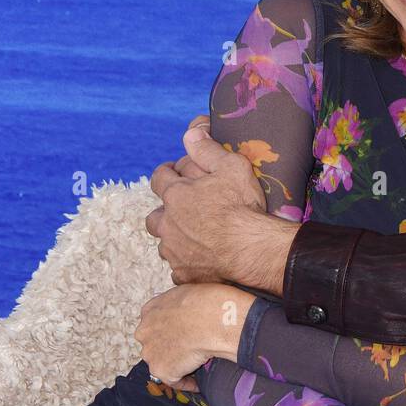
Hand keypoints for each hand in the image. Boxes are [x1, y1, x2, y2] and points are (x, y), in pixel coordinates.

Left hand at [136, 283, 255, 387]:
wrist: (215, 320)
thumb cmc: (209, 301)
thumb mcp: (189, 290)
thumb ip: (178, 302)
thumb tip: (185, 307)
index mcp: (150, 309)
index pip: (155, 322)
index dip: (169, 328)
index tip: (182, 332)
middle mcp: (144, 331)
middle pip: (154, 343)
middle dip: (168, 346)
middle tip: (189, 348)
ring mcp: (151, 353)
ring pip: (161, 361)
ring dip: (175, 363)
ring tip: (196, 364)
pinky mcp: (162, 371)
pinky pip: (174, 380)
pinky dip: (186, 383)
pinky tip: (198, 383)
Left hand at [146, 116, 295, 290]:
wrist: (251, 249)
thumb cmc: (242, 206)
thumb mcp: (231, 167)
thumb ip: (208, 150)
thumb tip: (191, 132)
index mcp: (176, 195)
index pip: (159, 178)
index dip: (167, 173)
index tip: (173, 173)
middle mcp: (168, 224)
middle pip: (154, 216)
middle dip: (165, 212)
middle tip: (183, 210)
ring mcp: (174, 251)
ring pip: (165, 243)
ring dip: (175, 238)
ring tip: (195, 237)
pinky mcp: (184, 273)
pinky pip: (179, 268)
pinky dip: (187, 263)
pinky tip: (203, 260)